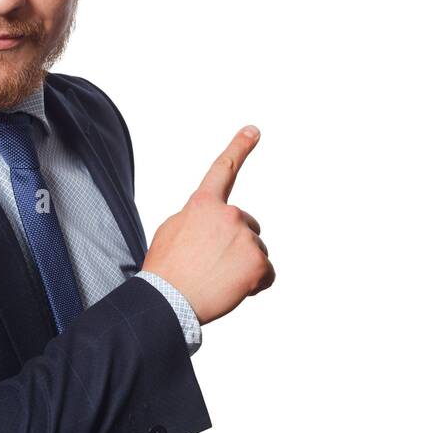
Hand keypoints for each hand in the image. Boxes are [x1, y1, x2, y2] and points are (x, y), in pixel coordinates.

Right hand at [140, 126, 273, 324]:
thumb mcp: (171, 230)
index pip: (223, 170)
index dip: (239, 147)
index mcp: (203, 204)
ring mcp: (246, 238)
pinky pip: (266, 274)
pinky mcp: (259, 262)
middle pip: (247, 226)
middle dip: (235, 245)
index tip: (254, 130)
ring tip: (216, 280)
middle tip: (210, 265)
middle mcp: (229, 214)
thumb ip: (196, 217)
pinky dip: (255, 284)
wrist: (168, 301)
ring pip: (255, 252)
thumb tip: (210, 222)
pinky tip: (233, 290)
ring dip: (242, 267)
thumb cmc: (166, 270)